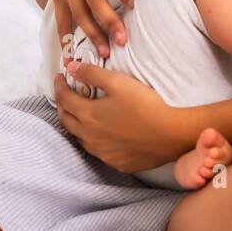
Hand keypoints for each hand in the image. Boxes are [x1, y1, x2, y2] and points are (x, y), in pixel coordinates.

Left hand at [54, 67, 187, 172]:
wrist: (172, 134)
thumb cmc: (146, 105)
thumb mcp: (119, 82)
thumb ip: (92, 74)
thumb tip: (70, 67)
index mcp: (89, 116)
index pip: (63, 99)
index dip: (59, 86)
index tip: (60, 77)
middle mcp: (90, 138)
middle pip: (66, 120)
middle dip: (62, 105)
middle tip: (66, 94)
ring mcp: (103, 153)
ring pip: (80, 138)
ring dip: (76, 124)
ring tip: (82, 114)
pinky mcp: (117, 163)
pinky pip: (98, 151)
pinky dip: (94, 139)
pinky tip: (103, 133)